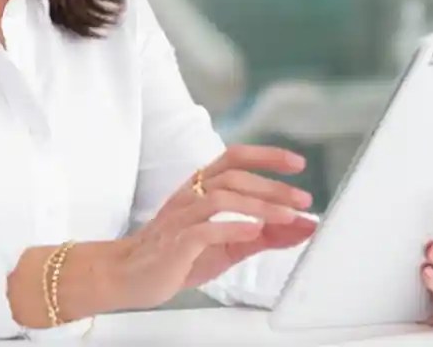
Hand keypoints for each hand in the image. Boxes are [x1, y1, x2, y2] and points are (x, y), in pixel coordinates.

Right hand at [98, 145, 316, 312]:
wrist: (126, 276)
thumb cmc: (177, 256)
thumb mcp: (229, 245)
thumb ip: (266, 234)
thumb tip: (305, 226)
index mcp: (201, 188)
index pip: (234, 158)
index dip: (266, 156)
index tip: (298, 163)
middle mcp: (190, 195)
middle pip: (234, 177)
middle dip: (272, 186)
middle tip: (303, 199)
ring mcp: (180, 217)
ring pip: (221, 198)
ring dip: (259, 205)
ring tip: (287, 216)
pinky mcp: (174, 243)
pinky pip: (203, 229)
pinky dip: (231, 228)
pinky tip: (253, 232)